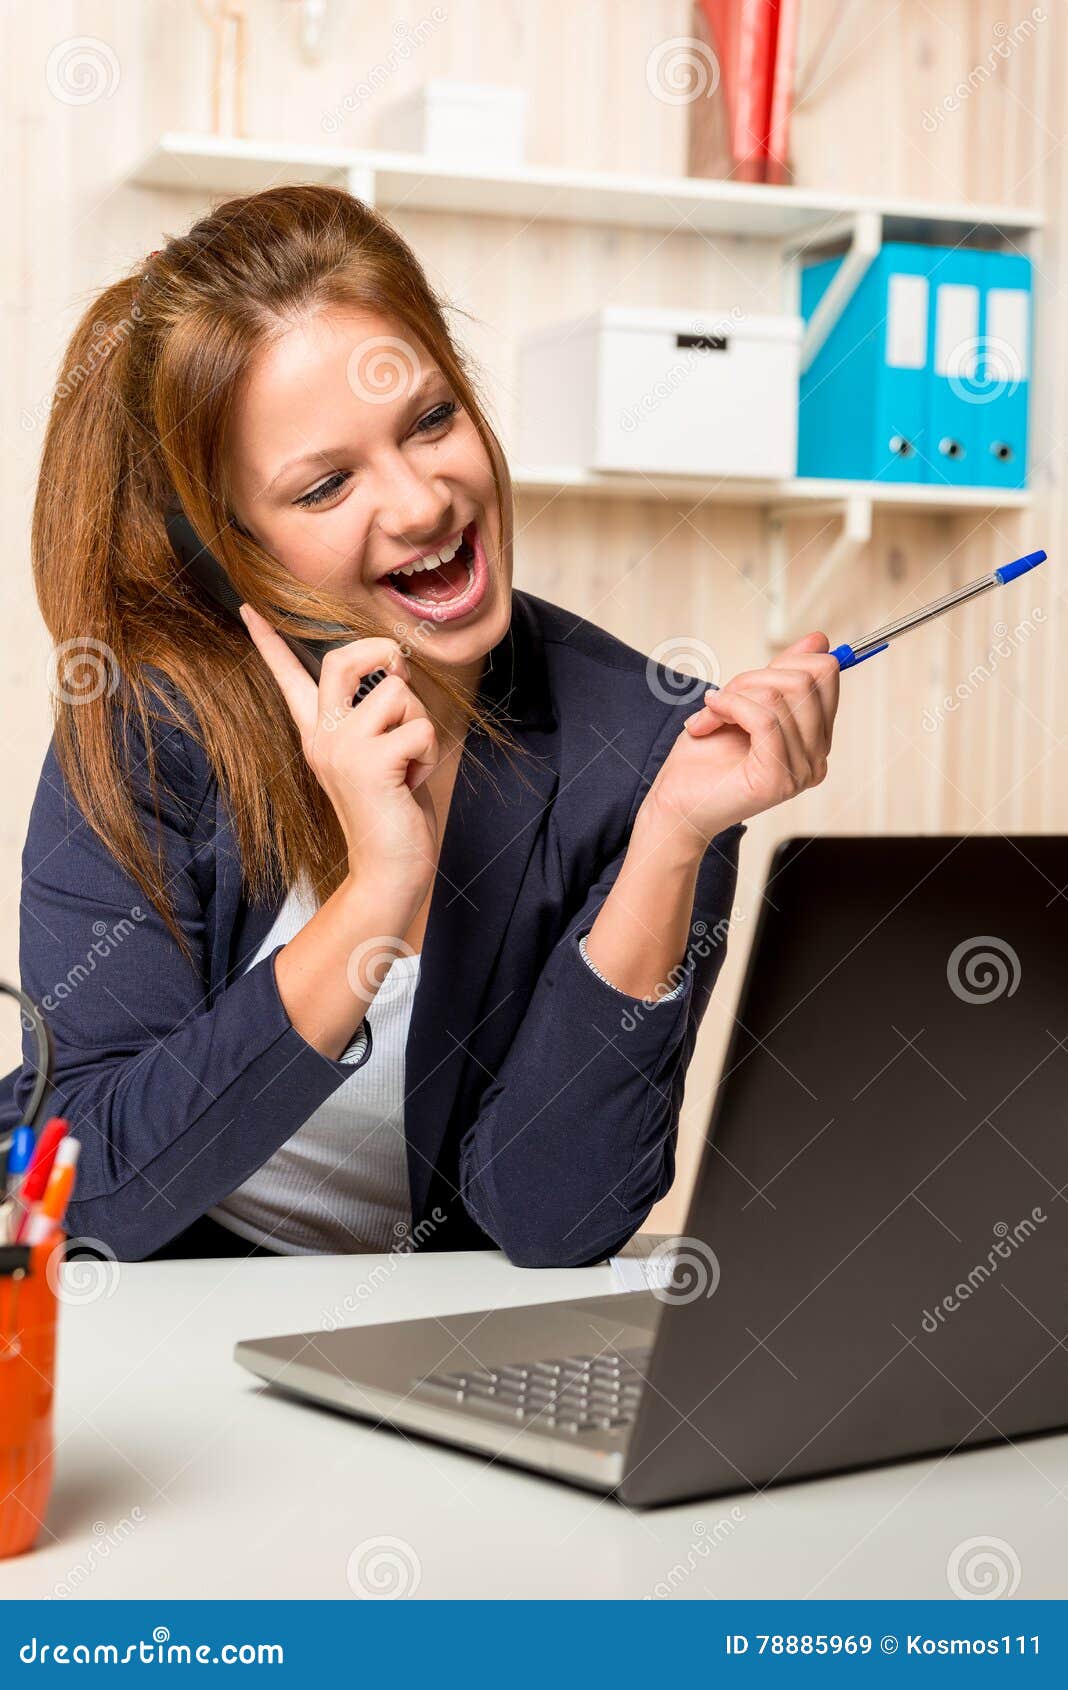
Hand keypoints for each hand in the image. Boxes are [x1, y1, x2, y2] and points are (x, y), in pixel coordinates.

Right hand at [239, 604, 439, 895]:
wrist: (387, 871)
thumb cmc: (390, 812)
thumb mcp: (377, 755)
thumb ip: (376, 715)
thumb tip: (397, 668)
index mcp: (317, 734)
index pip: (288, 678)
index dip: (269, 642)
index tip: (249, 609)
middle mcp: (322, 737)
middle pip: (343, 659)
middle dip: (382, 652)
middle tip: (400, 671)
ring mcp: (342, 748)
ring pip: (398, 692)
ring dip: (420, 723)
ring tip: (408, 762)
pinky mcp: (370, 764)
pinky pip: (421, 727)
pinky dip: (429, 754)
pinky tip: (412, 782)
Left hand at [639, 632, 840, 848]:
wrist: (676, 803)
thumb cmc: (704, 758)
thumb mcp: (744, 701)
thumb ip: (782, 674)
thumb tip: (820, 640)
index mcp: (815, 739)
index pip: (825, 673)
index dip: (781, 662)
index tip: (745, 684)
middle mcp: (817, 758)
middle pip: (806, 679)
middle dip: (754, 678)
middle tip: (721, 699)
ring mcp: (801, 771)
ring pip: (782, 696)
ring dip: (735, 695)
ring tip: (711, 714)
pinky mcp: (778, 779)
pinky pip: (764, 719)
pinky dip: (729, 707)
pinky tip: (707, 719)